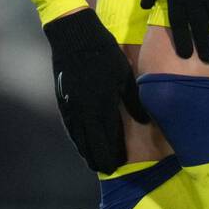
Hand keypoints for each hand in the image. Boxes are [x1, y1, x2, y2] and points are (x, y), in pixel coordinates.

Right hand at [43, 8, 149, 173]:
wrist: (75, 38)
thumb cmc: (105, 55)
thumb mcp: (124, 77)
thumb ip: (133, 102)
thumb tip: (145, 121)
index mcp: (102, 106)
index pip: (107, 138)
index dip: (111, 154)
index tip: (116, 166)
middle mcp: (85, 111)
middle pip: (91, 143)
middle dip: (99, 157)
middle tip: (105, 169)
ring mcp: (72, 107)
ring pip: (78, 137)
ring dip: (86, 151)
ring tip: (93, 161)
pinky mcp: (63, 100)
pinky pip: (70, 126)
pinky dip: (76, 138)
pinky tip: (79, 142)